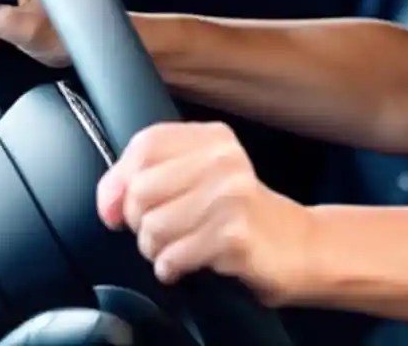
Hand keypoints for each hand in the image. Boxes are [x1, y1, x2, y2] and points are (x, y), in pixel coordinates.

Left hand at [96, 121, 312, 305]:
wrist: (298, 246)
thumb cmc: (241, 215)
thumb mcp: (202, 178)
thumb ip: (151, 176)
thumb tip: (109, 204)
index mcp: (214, 138)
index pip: (144, 146)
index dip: (119, 181)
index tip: (119, 207)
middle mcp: (224, 160)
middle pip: (141, 191)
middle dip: (140, 223)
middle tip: (166, 232)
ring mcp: (231, 196)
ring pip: (152, 228)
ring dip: (157, 250)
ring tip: (182, 247)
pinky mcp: (234, 235)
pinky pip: (172, 257)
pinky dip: (172, 269)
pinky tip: (191, 264)